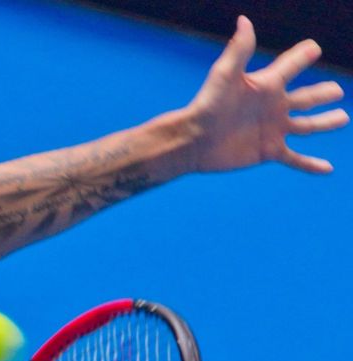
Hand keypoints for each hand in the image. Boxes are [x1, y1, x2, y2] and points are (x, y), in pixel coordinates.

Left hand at [187, 15, 347, 173]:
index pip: (291, 66)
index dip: (303, 56)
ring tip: (342, 118)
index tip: (313, 48)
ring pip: (307, 126)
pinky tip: (328, 169)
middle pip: (305, 98)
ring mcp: (273, 130)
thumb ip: (239, 50)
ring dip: (325, 122)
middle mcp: (273, 106)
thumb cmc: (207, 105)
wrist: (193, 140)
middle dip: (322, 94)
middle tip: (336, 90)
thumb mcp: (225, 75)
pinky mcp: (268, 151)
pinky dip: (311, 164)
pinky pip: (295, 159)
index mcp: (266, 85)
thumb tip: (244, 20)